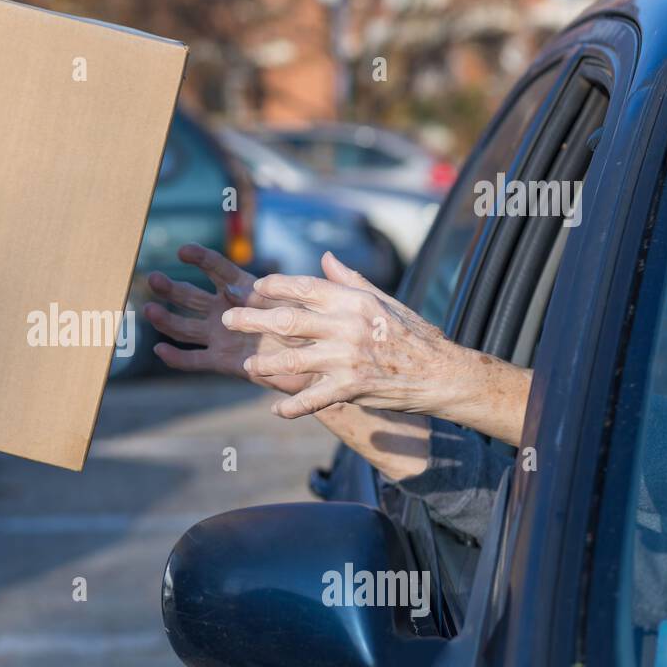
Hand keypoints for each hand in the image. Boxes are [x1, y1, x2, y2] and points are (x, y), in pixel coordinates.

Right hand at [141, 243, 312, 393]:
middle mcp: (227, 310)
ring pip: (185, 327)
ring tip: (149, 310)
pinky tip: (160, 350)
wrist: (320, 363)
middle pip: (191, 296)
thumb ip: (274, 292)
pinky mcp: (222, 362)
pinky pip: (194, 360)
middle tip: (154, 279)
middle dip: (171, 288)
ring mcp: (221, 336)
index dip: (200, 258)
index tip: (184, 250)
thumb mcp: (302, 300)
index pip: (217, 269)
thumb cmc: (314, 326)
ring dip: (166, 319)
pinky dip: (177, 358)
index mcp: (244, 290)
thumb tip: (241, 285)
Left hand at [223, 251, 461, 418]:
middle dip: (251, 319)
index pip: (302, 287)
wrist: (440, 372)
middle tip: (227, 318)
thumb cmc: (410, 332)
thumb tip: (324, 257)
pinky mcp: (350, 388)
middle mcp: (346, 327)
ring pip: (292, 361)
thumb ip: (348, 280)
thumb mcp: (383, 299)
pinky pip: (312, 399)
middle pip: (287, 322)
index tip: (253, 286)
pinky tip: (276, 410)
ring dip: (264, 365)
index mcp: (352, 301)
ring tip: (247, 366)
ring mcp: (346, 359)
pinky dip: (291, 406)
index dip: (273, 286)